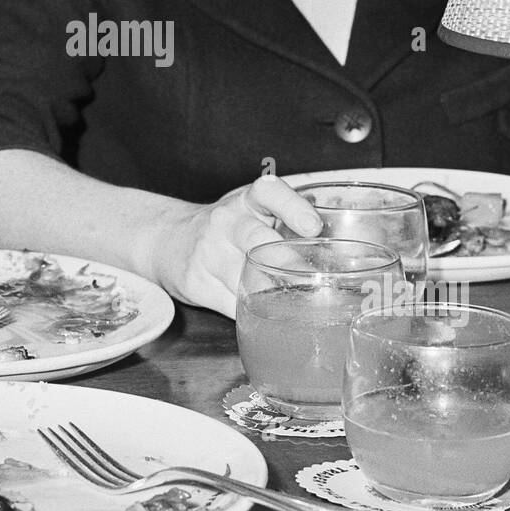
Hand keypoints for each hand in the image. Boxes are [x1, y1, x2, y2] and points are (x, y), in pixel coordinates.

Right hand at [147, 174, 321, 318]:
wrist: (168, 240)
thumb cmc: (227, 228)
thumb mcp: (252, 212)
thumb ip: (288, 224)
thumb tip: (341, 257)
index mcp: (246, 200)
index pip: (268, 191)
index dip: (292, 206)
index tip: (312, 226)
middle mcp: (225, 221)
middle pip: (255, 239)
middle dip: (287, 263)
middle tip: (314, 282)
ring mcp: (207, 251)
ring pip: (245, 279)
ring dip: (276, 297)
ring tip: (300, 308)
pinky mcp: (196, 281)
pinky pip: (232, 305)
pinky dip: (256, 316)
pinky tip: (270, 319)